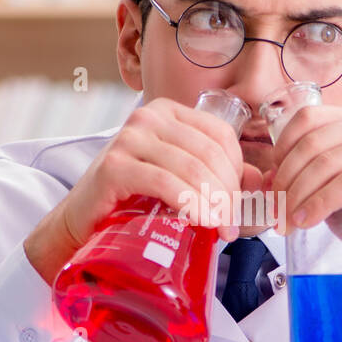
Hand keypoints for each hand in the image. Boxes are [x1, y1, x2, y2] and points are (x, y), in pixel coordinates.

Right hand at [25, 98, 268, 284]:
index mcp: (168, 112)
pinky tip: (199, 221)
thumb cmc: (132, 200)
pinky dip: (188, 203)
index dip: (238, 171)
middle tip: (230, 226)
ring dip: (213, 203)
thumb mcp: (179, 180)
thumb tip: (258, 181)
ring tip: (219, 229)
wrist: (82, 221)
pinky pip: (164, 181)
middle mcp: (148, 117)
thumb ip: (217, 175)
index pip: (221, 135)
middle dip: (228, 193)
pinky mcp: (114, 165)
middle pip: (210, 152)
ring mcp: (129, 138)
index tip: (239, 206)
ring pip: (192, 168)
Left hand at [267, 104, 341, 338]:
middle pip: (312, 141)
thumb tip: (266, 181)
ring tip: (286, 222)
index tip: (269, 184)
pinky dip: (319, 203)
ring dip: (297, 194)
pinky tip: (306, 220)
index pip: (306, 119)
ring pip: (326, 161)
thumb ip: (312, 177)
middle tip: (273, 210)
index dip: (280, 151)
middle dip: (284, 178)